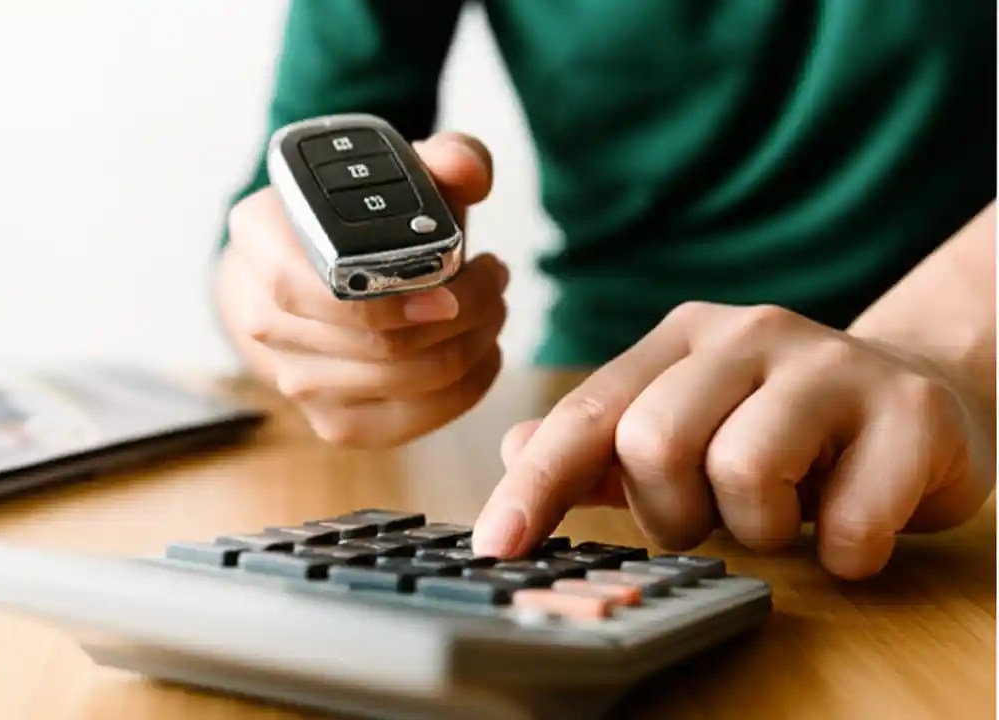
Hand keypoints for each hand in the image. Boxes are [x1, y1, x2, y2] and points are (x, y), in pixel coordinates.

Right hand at [217, 132, 507, 446]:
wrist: (313, 274)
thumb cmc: (358, 222)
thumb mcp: (396, 174)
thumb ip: (442, 157)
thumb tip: (464, 169)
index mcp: (261, 239)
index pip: (325, 286)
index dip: (399, 293)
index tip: (460, 270)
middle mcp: (262, 316)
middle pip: (379, 341)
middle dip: (463, 312)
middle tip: (496, 280)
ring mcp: (292, 378)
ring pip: (404, 381)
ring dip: (471, 346)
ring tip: (493, 307)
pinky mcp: (332, 422)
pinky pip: (411, 420)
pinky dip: (465, 389)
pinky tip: (483, 354)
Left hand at [471, 302, 994, 578]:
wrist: (920, 398)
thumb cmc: (780, 426)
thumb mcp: (685, 424)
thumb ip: (601, 443)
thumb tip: (513, 450)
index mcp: (678, 341)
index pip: (587, 413)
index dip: (536, 485)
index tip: (497, 547)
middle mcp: (748, 334)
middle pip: (654, 440)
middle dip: (672, 511)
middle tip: (713, 514)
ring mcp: (832, 363)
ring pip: (744, 470)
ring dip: (757, 527)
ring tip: (788, 509)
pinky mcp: (909, 412)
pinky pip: (847, 523)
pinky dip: (840, 551)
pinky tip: (848, 525)